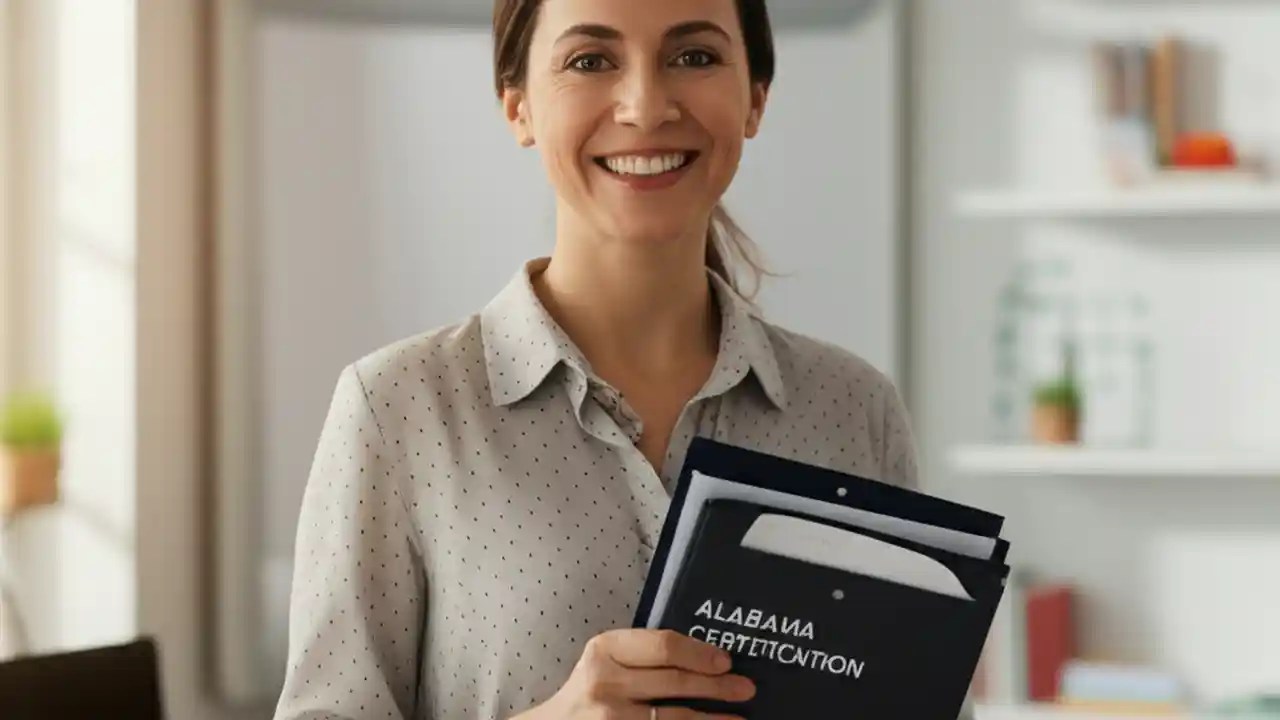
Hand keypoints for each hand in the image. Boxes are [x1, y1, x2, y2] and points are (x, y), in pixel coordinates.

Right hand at [513, 629, 755, 719]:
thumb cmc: (590, 691)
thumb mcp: (606, 661)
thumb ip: (644, 655)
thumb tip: (707, 657)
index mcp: (605, 650)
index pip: (663, 646)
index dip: (700, 653)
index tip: (725, 661)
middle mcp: (606, 684)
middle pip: (675, 682)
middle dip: (717, 686)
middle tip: (747, 688)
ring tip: (740, 719)